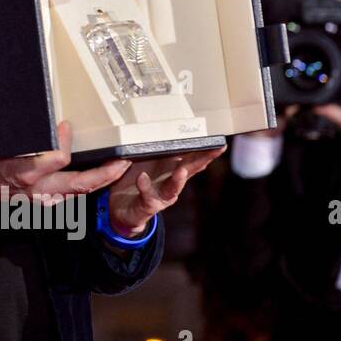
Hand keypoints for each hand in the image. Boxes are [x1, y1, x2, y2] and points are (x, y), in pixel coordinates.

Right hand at [0, 120, 130, 228]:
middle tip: (123, 159)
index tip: (67, 126)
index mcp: (26, 171)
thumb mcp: (3, 140)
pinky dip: (90, 185)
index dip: (66, 141)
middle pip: (81, 183)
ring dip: (104, 179)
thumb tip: (48, 117)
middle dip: (106, 172)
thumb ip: (29, 133)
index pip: (58, 159)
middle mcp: (39, 188)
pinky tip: (102, 176)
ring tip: (120, 165)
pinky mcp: (48, 202)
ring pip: (82, 191)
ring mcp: (45, 198)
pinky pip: (75, 195)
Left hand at [105, 144, 225, 237]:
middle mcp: (171, 183)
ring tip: (182, 170)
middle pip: (190, 170)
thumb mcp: (142, 162)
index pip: (191, 158)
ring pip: (173, 188)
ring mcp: (161, 196)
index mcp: (172, 169)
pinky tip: (143, 177)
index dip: (206, 151)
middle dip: (203, 160)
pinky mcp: (147, 206)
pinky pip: (148, 197)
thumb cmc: (135, 181)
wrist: (121, 209)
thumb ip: (149, 151)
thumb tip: (152, 130)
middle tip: (215, 150)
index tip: (219, 142)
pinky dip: (145, 187)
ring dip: (178, 180)